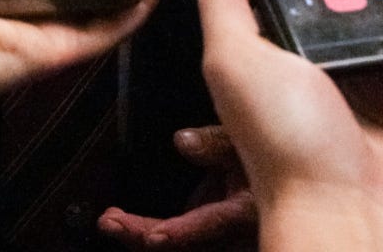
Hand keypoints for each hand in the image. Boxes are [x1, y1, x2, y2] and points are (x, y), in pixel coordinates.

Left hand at [98, 125, 255, 248]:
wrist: (272, 176)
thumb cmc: (261, 158)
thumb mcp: (243, 142)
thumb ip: (215, 144)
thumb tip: (183, 141)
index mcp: (248, 210)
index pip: (215, 223)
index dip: (184, 232)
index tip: (155, 236)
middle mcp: (233, 234)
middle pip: (187, 246)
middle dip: (144, 236)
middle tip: (111, 223)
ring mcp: (216, 239)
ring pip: (176, 248)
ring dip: (138, 236)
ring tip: (109, 220)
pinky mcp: (202, 239)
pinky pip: (173, 242)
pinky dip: (143, 233)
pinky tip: (119, 222)